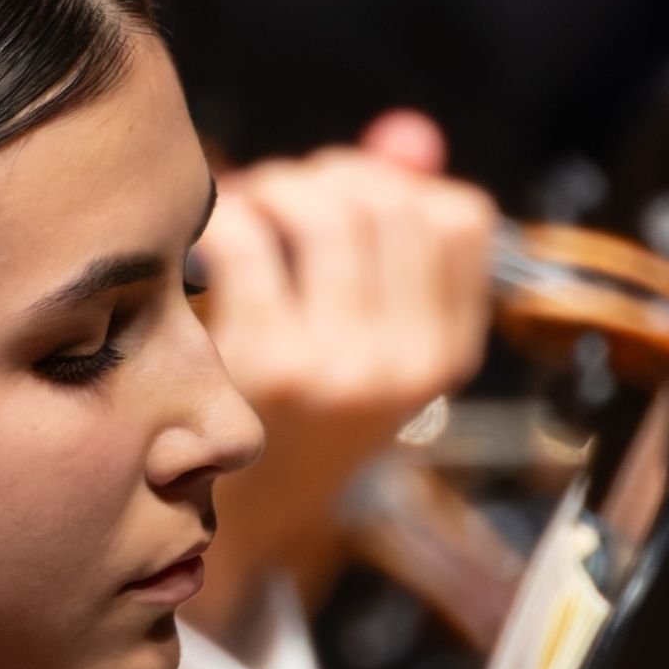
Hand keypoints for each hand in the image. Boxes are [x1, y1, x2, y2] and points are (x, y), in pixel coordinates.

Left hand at [185, 110, 496, 643]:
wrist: (236, 531)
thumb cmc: (296, 418)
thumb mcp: (374, 340)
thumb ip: (400, 234)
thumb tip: (407, 138)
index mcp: (443, 359)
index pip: (457, 218)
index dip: (399, 188)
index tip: (354, 203)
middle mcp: (402, 365)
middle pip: (386, 201)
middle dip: (328, 179)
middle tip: (286, 202)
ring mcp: (336, 367)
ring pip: (324, 207)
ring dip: (277, 190)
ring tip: (250, 218)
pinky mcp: (262, 365)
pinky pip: (248, 236)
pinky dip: (224, 219)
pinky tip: (211, 247)